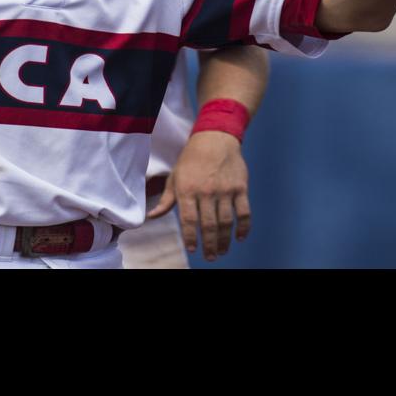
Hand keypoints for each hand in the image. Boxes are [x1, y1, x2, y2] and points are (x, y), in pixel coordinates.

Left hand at [148, 131, 249, 260]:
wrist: (215, 138)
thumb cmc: (191, 159)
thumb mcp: (174, 177)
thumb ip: (166, 200)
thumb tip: (151, 217)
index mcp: (187, 190)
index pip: (189, 220)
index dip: (191, 238)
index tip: (193, 249)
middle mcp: (206, 191)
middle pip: (209, 225)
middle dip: (210, 245)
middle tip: (210, 256)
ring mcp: (225, 190)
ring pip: (226, 222)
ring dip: (225, 240)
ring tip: (222, 251)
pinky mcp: (240, 188)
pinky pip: (244, 212)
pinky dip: (244, 227)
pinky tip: (240, 237)